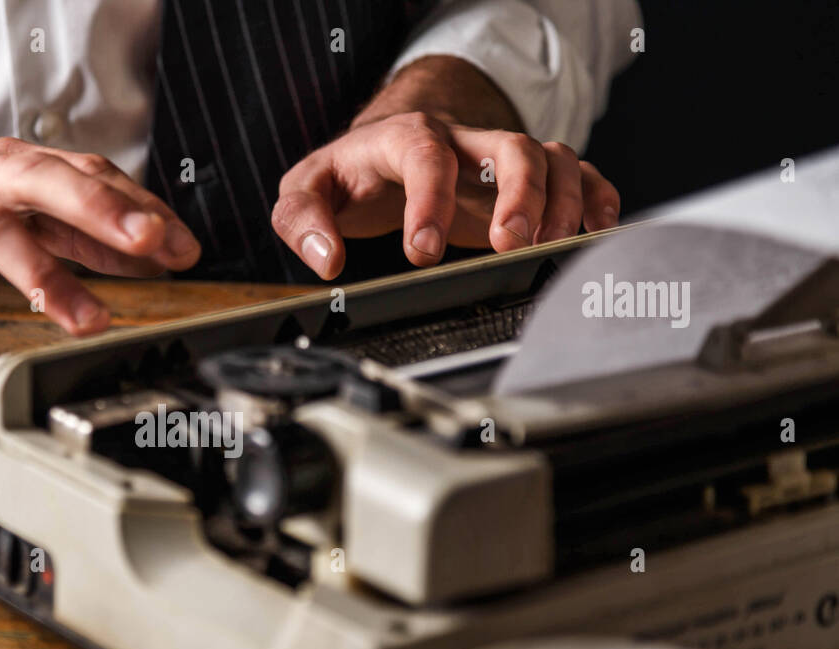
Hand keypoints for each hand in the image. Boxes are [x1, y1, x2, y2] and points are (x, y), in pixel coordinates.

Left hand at [270, 56, 620, 279]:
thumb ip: (301, 221)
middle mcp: (460, 143)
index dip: (430, 202)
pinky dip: (595, 198)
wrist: (379, 154)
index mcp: (404, 139)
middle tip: (508, 245)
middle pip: (509, 147)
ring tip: (548, 247)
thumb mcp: (306, 190)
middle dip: (519, 195)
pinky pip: (576, 174)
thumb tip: (326, 259)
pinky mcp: (522, 180)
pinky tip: (595, 230)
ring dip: (561, 202)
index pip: (425, 157)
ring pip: (549, 159)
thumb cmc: (348, 174)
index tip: (423, 252)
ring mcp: (496, 159)